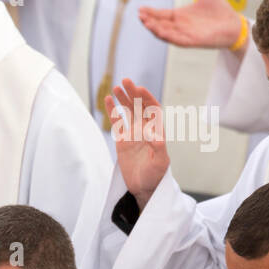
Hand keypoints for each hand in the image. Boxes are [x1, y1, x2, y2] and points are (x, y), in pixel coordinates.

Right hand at [105, 77, 169, 209]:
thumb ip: (158, 149)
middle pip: (140, 106)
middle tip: (126, 81)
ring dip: (123, 99)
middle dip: (134, 93)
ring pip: (128, 111)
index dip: (147, 98)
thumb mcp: (160, 163)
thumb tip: (156, 136)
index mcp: (156, 131)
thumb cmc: (155, 176)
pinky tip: (108, 100)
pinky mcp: (122, 140)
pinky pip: (117, 122)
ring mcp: (133, 133)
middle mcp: (145, 129)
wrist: (144, 187)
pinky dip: (112, 111)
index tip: (139, 90)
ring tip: (116, 88)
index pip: (153, 109)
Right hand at [139, 0, 244, 50]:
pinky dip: (168, 36)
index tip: (141, 8)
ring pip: (165, 33)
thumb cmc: (220, 11)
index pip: (160, 14)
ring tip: (146, 22)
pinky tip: (161, 31)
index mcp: (179, 16)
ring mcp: (185, 34)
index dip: (150, 12)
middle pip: (159, 24)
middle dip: (148, 21)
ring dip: (155, 29)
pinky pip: (177, 40)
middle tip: (140, 15)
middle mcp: (179, 26)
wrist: (235, 24)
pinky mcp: (193, 41)